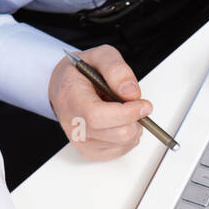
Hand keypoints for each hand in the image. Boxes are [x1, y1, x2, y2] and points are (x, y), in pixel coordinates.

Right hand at [48, 46, 152, 160]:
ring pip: (124, 143)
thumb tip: (131, 92)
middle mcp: (73, 125)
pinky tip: (117, 121)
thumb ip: (116, 69)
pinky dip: (128, 136)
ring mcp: (81, 142)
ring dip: (133, 126)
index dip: (127, 113)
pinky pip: (121, 149)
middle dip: (136, 119)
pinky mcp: (90, 152)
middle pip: (118, 134)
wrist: (64, 88)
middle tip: (135, 104)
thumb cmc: (80, 73)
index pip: (99, 116)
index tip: (144, 105)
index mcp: (71, 98)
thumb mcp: (100, 56)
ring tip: (120, 110)